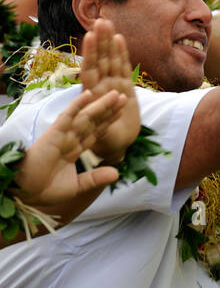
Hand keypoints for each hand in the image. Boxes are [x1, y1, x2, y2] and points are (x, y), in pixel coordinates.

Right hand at [13, 88, 126, 206]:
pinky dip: (77, 105)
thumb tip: (117, 173)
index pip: (95, 132)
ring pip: (86, 116)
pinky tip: (88, 94)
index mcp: (74, 150)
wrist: (26, 193)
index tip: (121, 112)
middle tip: (124, 97)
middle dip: (109, 109)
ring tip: (116, 94)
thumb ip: (95, 178)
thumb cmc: (45, 190)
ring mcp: (62, 135)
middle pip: (94, 121)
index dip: (108, 121)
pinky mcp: (54, 134)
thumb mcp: (77, 186)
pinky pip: (68, 116)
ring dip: (101, 105)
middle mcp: (70, 140)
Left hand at [76, 20, 139, 162]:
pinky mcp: (125, 88)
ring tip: (107, 23)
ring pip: (110, 60)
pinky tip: (119, 39)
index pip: (90, 71)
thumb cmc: (105, 143)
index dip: (90, 54)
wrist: (116, 146)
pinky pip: (123, 67)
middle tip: (100, 21)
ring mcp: (112, 86)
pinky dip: (121, 53)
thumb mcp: (102, 137)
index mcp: (92, 96)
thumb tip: (107, 103)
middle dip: (99, 41)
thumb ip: (103, 121)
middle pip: (100, 60)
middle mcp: (101, 87)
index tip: (89, 36)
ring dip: (108, 42)